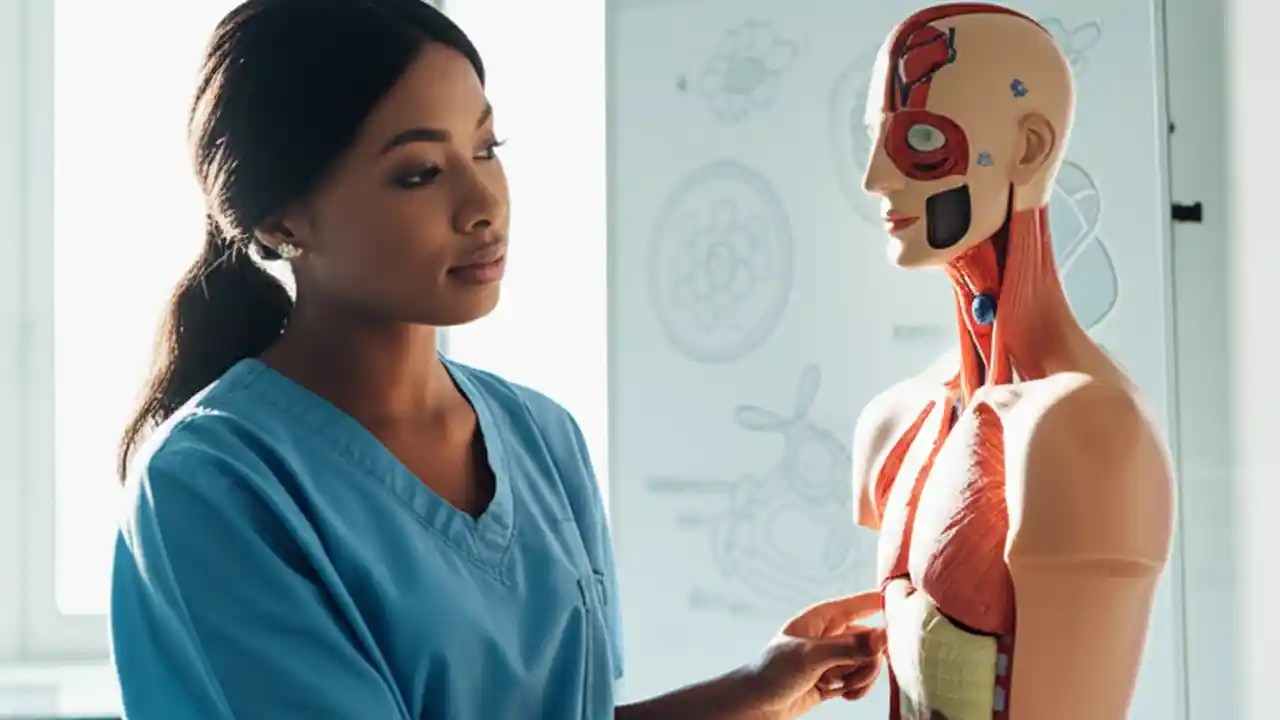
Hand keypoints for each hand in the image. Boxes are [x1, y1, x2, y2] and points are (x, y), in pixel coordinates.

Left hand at [738, 590, 886, 718]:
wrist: (753, 705)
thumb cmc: (772, 672)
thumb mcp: (810, 657)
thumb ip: (849, 648)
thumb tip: (884, 637)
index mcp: (822, 617)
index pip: (861, 603)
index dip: (884, 601)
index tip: (910, 603)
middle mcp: (831, 635)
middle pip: (872, 639)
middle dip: (872, 658)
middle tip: (862, 671)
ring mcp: (834, 658)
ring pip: (868, 663)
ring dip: (862, 677)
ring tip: (842, 687)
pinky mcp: (833, 680)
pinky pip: (860, 681)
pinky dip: (857, 690)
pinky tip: (844, 696)